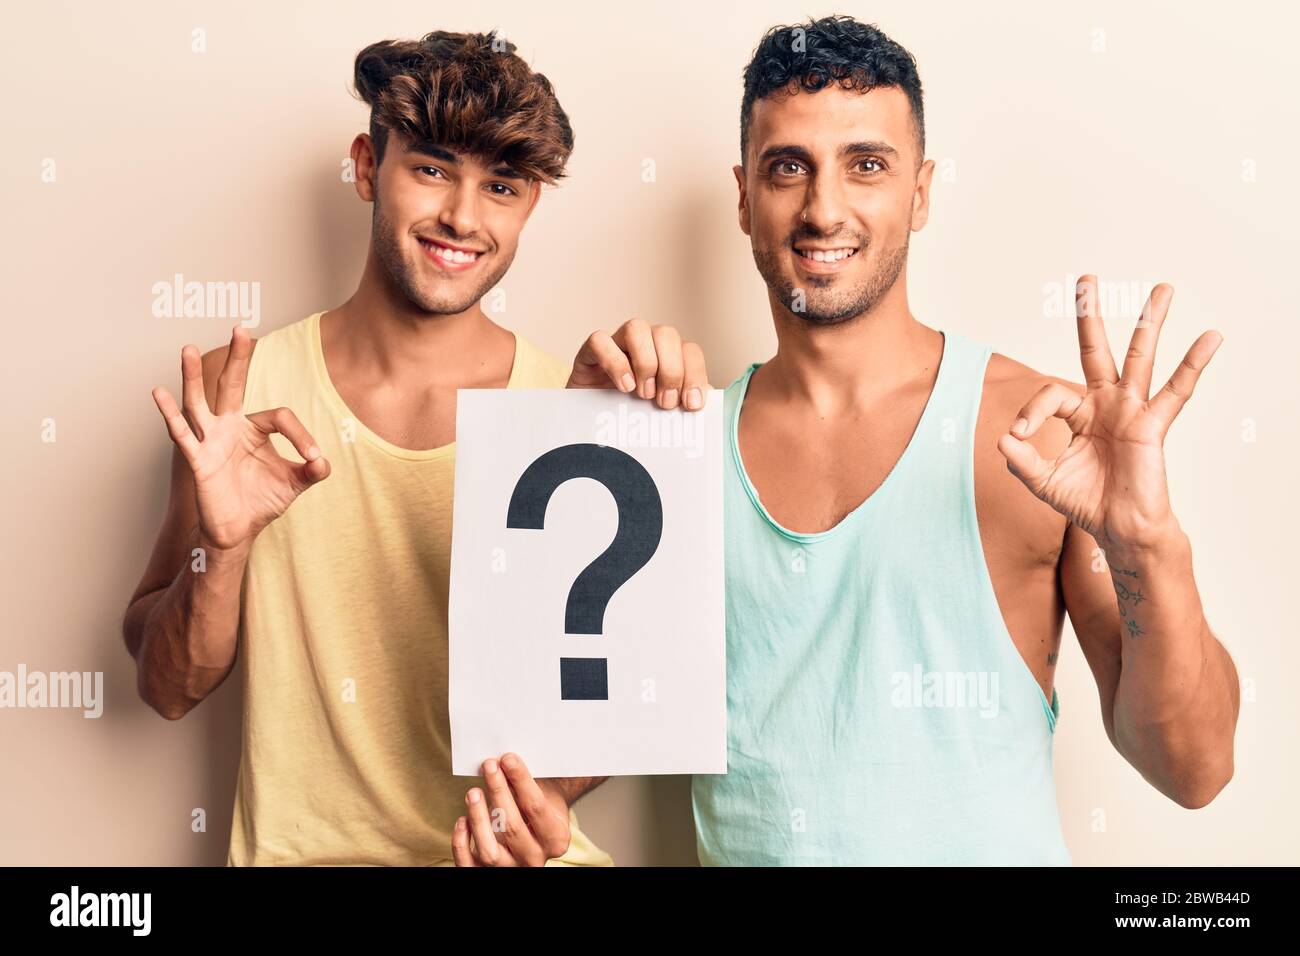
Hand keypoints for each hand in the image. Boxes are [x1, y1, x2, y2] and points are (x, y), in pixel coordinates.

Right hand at [151, 326, 330, 551]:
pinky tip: (159, 393)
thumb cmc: (262, 501)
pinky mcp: (198, 460)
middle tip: (241, 329)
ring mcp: (211, 441)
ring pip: (199, 403)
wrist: (239, 530)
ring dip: (193, 377)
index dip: (301, 436)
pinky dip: (170, 414)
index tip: (313, 457)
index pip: (280, 417)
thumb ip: (312, 470)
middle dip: (237, 359)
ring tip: (189, 349)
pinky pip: (182, 435)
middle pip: (232, 386)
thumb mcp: (295, 483)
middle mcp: (230, 428)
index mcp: (254, 429)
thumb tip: (323, 460)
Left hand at [451, 753, 570, 866]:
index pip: (536, 807)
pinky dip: (461, 843)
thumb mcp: (544, 795)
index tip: (507, 759)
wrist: (538, 832)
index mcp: (556, 839)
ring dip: (479, 818)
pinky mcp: (489, 872)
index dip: (521, 780)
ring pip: (489, 851)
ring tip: (473, 792)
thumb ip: (525, 783)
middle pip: (512, 827)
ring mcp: (512, 868)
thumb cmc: (540, 809)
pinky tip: (462, 820)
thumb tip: (502, 762)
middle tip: (489, 766)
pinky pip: (468, 864)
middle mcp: (535, 858)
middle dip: (498, 791)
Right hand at [568, 318, 707, 410]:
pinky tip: (623, 386)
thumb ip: (681, 403)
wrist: (587, 431)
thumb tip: (704, 399)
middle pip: (667, 334)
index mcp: (666, 357)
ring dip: (646, 362)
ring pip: (637, 327)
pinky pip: (600, 340)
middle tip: (664, 402)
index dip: (695, 374)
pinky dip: (615, 362)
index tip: (690, 404)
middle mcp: (644, 345)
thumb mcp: (659, 414)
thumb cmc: (628, 420)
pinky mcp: (589, 353)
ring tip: (643, 394)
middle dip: (671, 370)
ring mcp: (616, 345)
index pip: (689, 350)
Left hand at [997, 275, 1221, 553]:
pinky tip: (1210, 336)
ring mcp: (1131, 410)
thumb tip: (1003, 438)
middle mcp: (1106, 404)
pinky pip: (1177, 390)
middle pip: (1097, 350)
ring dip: (1150, 321)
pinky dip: (1194, 363)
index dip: (1032, 411)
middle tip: (1087, 279)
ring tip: (1163, 288)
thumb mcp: (1042, 480)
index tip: (1020, 434)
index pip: (1051, 395)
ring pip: (1141, 356)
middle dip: (1090, 315)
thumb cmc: (1086, 503)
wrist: (1119, 528)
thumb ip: (1021, 460)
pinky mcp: (1152, 424)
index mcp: (1079, 415)